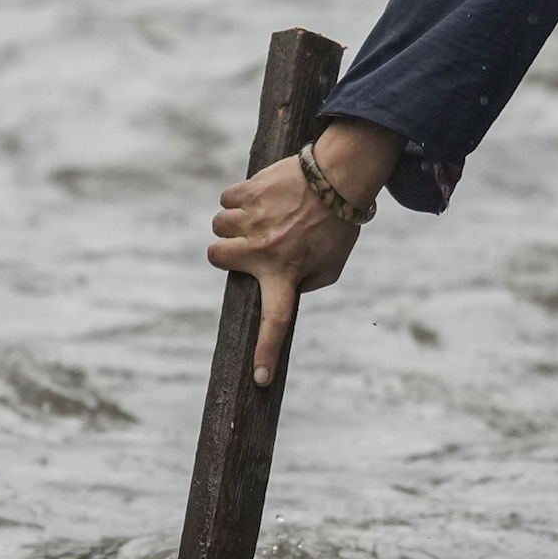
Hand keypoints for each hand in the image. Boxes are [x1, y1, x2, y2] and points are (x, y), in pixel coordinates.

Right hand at [209, 118, 402, 384]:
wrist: (341, 179)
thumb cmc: (338, 225)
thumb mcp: (330, 266)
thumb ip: (305, 284)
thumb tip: (282, 286)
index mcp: (287, 275)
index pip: (275, 323)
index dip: (266, 352)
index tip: (259, 379)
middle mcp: (264, 251)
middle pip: (216, 256)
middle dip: (228, 250)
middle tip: (249, 243)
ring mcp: (253, 220)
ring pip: (219, 224)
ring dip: (234, 222)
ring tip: (260, 216)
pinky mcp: (249, 192)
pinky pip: (226, 198)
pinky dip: (237, 199)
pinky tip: (260, 197)